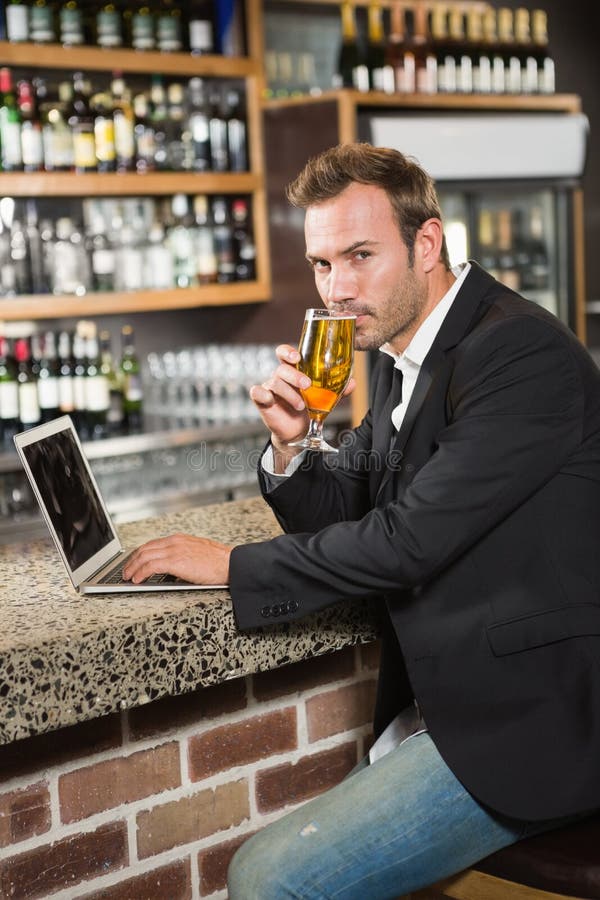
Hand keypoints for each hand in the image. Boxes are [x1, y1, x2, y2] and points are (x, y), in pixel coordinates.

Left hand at [122, 534, 231, 585]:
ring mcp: (174, 551)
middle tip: (126, 571)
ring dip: (133, 567)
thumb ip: (181, 555)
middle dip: (132, 561)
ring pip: (144, 556)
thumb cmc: (217, 562)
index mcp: (178, 539)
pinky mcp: (175, 562)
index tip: (133, 562)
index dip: (139, 554)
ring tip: (128, 577)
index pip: (151, 544)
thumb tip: (170, 568)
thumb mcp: (195, 553)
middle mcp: (174, 542)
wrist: (229, 563)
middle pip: (144, 549)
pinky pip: (151, 566)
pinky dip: (141, 572)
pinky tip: (138, 579)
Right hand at [250, 344, 354, 471]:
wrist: (299, 432)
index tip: (297, 357)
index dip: (288, 352)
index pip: (285, 354)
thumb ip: (338, 390)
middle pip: (282, 368)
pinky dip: (263, 394)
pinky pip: (257, 392)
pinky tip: (271, 400)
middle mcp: (281, 377)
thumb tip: (352, 382)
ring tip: (302, 406)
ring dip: (290, 394)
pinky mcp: (263, 401)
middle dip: (295, 376)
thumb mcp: (325, 398)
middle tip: (307, 385)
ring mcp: (270, 388)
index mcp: (294, 371)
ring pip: (275, 382)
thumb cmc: (310, 409)